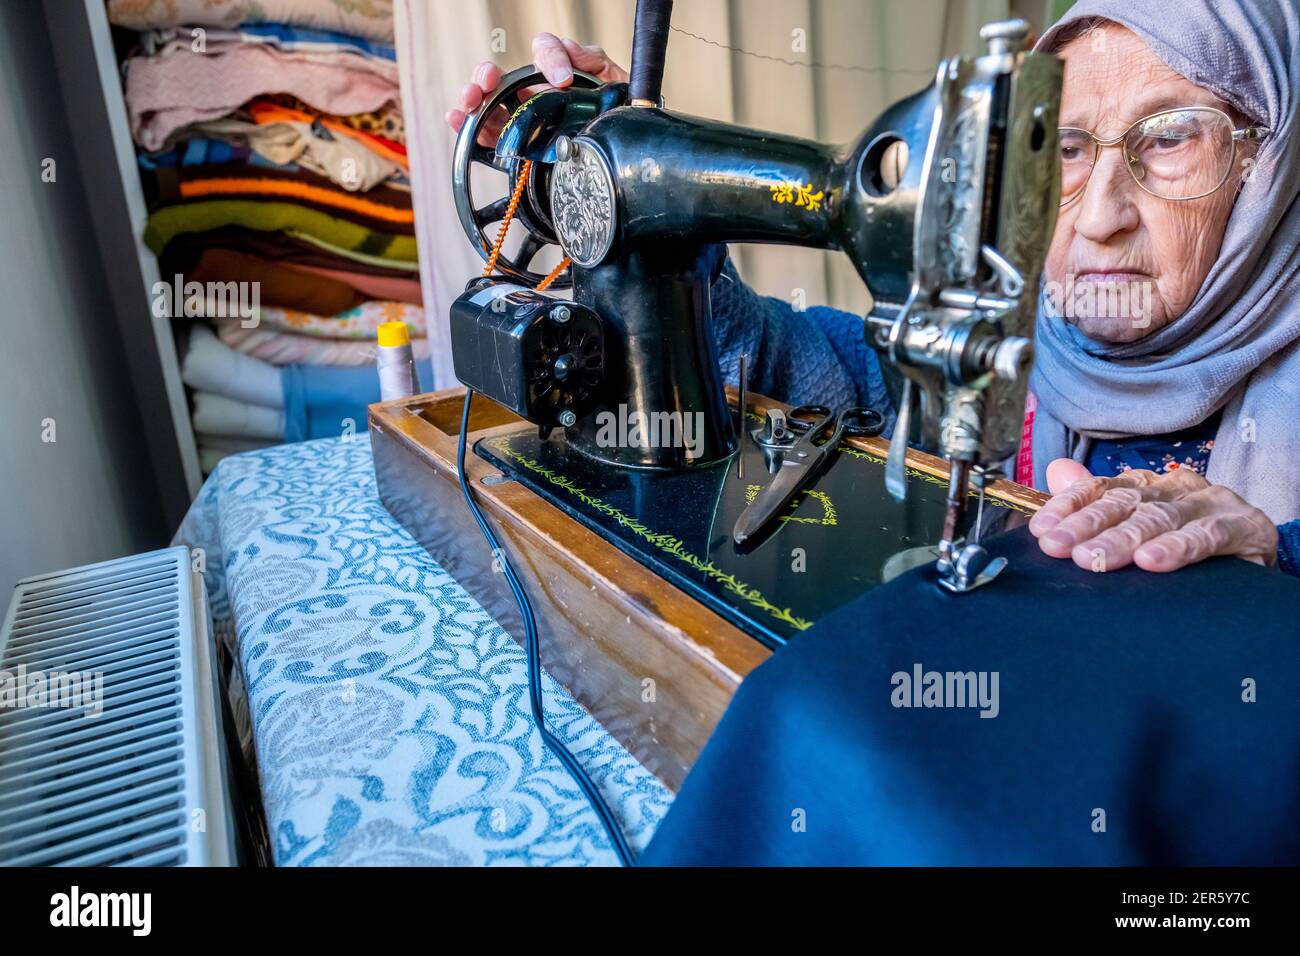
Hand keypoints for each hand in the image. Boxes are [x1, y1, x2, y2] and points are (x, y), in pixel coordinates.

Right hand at [445, 33, 627, 146]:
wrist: (621, 151)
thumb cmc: (615, 115)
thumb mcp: (613, 82)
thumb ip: (594, 59)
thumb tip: (570, 50)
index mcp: (558, 72)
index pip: (543, 51)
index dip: (548, 58)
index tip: (562, 80)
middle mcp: (535, 91)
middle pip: (501, 76)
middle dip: (488, 75)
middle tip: (489, 82)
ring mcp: (522, 117)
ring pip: (488, 103)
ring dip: (474, 97)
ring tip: (470, 100)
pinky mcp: (514, 142)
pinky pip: (486, 132)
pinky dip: (467, 125)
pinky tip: (458, 119)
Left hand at [1028, 458, 1278, 571]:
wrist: (1256, 558)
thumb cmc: (1190, 542)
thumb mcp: (1140, 525)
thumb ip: (1097, 501)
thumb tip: (1056, 471)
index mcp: (1149, 485)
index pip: (1102, 488)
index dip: (1070, 506)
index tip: (1041, 529)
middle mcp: (1177, 487)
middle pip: (1125, 504)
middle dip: (1087, 526)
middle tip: (1057, 547)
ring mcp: (1212, 503)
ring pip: (1159, 518)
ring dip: (1122, 539)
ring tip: (1092, 558)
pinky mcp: (1245, 527)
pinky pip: (1207, 535)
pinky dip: (1176, 548)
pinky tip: (1150, 560)